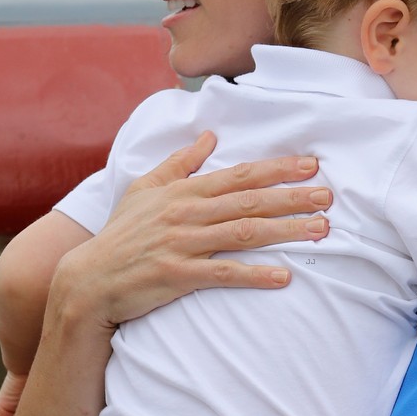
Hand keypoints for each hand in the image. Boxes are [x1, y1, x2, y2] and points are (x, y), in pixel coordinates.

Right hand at [60, 131, 332, 328]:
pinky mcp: (178, 275)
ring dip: (285, 231)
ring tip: (319, 231)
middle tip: (328, 197)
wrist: (88, 279)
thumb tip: (209, 135)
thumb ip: (181, 163)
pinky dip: (255, 275)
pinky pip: (223, 273)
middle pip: (249, 201)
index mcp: (183, 191)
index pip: (239, 175)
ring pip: (244, 233)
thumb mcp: (145, 189)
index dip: (277, 169)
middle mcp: (186, 213)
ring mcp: (182, 244)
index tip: (311, 166)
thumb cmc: (120, 234)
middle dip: (292, 197)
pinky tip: (284, 277)